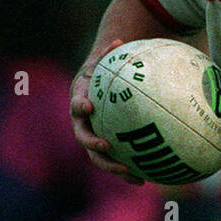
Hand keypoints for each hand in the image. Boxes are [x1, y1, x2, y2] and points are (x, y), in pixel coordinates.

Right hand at [70, 38, 144, 184]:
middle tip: (108, 146)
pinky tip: (144, 180)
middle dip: (94, 144)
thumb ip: (110, 54)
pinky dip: (127, 172)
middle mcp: (82, 123)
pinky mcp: (104, 149)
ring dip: (112, 167)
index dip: (80, 106)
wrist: (97, 88)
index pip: (77, 104)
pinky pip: (114, 162)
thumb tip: (119, 40)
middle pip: (84, 137)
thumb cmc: (103, 71)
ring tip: (131, 173)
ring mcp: (92, 138)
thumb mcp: (105, 62)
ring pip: (98, 156)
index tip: (89, 107)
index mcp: (80, 102)